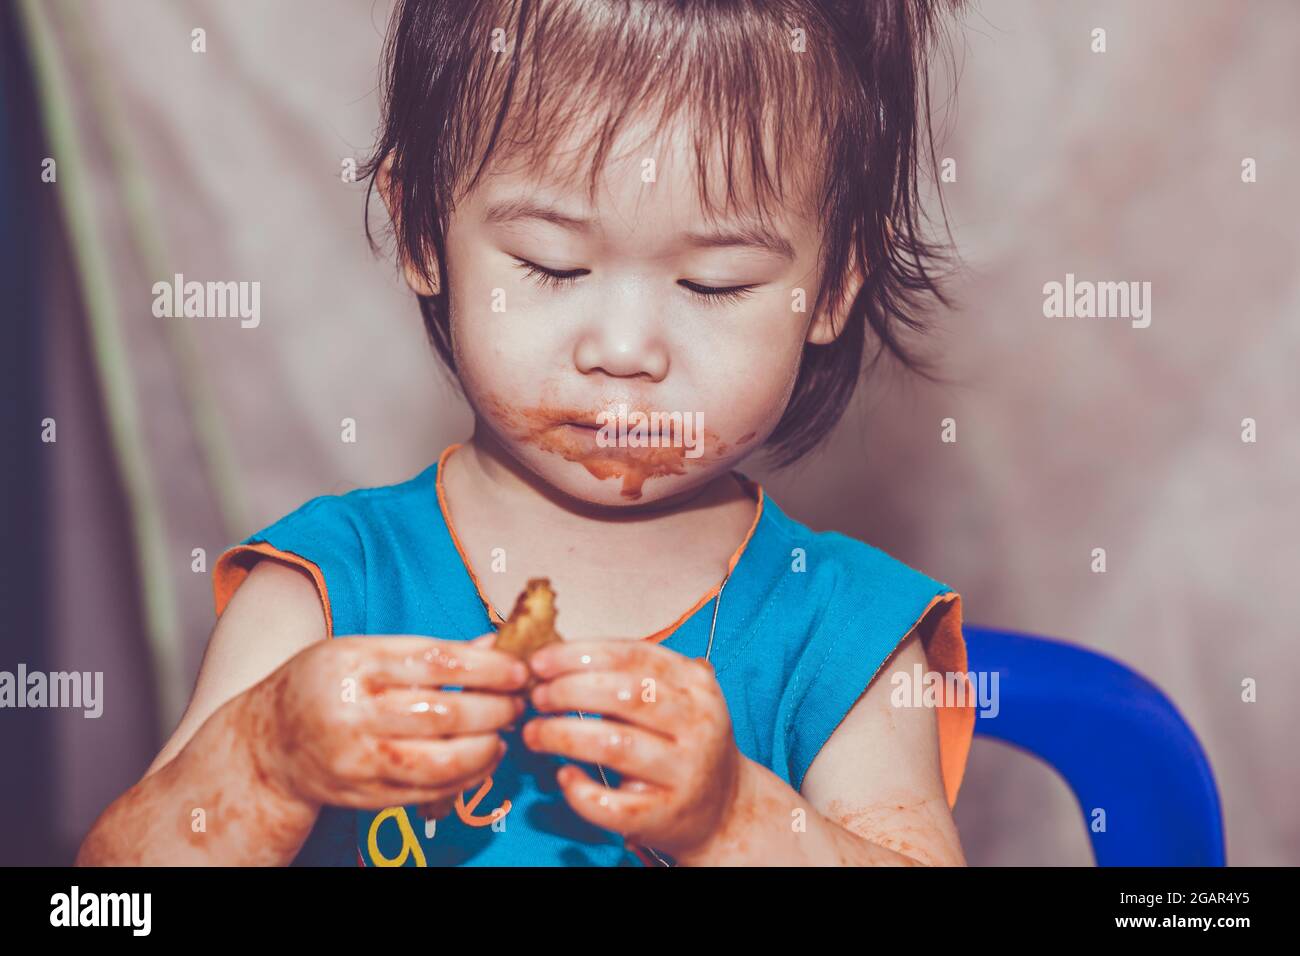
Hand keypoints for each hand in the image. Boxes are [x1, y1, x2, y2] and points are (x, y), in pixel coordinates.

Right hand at [245, 633, 529, 810]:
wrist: (268, 743)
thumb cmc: (324, 684)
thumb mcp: (363, 651)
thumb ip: (427, 651)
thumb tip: (493, 644)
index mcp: (355, 663)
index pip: (437, 662)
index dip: (489, 667)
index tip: (519, 669)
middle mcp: (353, 712)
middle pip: (445, 712)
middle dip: (496, 708)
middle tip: (520, 701)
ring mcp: (357, 759)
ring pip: (441, 760)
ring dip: (487, 747)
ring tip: (504, 732)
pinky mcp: (364, 796)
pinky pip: (430, 791)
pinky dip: (467, 777)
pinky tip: (484, 759)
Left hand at [520, 639, 742, 856]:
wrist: (725, 807)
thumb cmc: (682, 743)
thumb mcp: (673, 699)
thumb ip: (626, 676)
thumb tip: (555, 659)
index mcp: (694, 684)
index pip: (633, 654)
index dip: (580, 654)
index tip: (540, 661)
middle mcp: (697, 723)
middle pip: (624, 695)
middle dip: (569, 691)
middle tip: (537, 697)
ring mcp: (685, 770)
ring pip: (615, 744)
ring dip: (563, 735)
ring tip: (534, 733)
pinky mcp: (667, 814)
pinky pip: (615, 804)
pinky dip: (581, 791)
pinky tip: (563, 777)